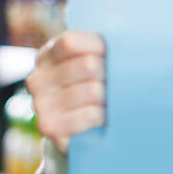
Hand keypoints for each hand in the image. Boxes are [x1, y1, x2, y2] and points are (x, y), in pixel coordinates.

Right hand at [25, 31, 105, 155]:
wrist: (81, 133)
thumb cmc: (94, 89)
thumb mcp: (93, 63)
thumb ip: (101, 49)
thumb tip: (134, 40)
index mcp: (48, 55)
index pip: (71, 42)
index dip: (99, 47)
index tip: (111, 56)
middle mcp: (38, 78)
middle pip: (88, 65)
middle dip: (110, 74)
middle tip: (117, 84)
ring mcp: (41, 103)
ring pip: (92, 90)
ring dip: (110, 97)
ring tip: (111, 102)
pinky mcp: (50, 126)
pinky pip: (90, 115)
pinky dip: (104, 116)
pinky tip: (106, 117)